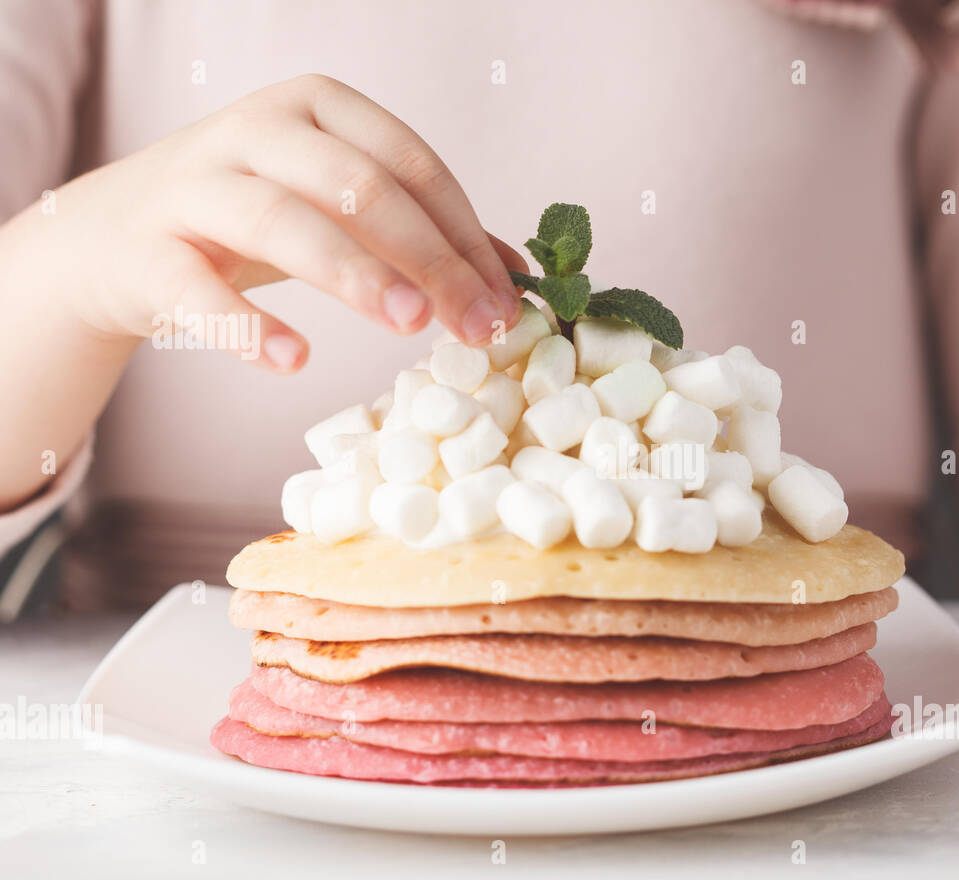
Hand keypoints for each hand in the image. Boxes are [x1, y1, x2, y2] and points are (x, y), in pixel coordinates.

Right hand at [48, 73, 523, 369]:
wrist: (112, 238)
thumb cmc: (251, 219)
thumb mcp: (338, 211)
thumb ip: (422, 233)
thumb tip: (513, 275)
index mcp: (316, 108)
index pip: (410, 164)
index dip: (464, 235)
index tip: (503, 305)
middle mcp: (255, 130)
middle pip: (357, 185)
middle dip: (428, 256)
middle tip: (474, 324)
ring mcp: (194, 185)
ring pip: (281, 220)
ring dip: (354, 274)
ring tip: (409, 325)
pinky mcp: (147, 250)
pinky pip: (196, 290)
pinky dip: (246, 326)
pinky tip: (293, 360)